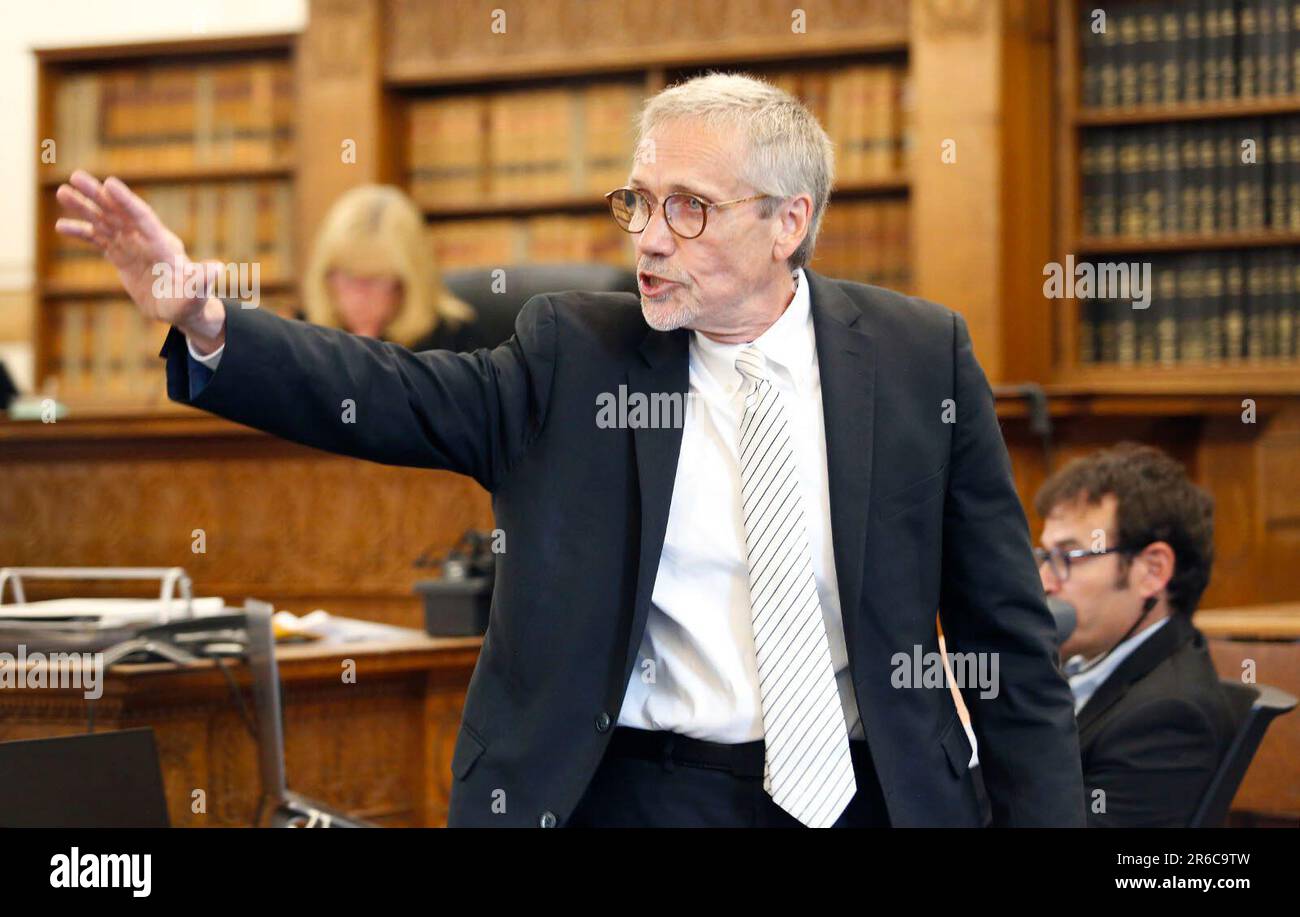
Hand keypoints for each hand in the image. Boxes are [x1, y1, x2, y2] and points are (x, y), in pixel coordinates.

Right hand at [54, 171, 225, 347]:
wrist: (181, 311)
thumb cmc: (191, 302)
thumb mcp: (196, 294)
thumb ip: (202, 279)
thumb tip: (218, 267)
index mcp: (163, 244)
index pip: (143, 218)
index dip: (127, 202)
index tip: (110, 183)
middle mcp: (146, 240)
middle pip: (120, 213)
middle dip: (98, 195)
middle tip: (75, 176)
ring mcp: (133, 246)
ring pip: (106, 222)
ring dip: (84, 208)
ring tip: (63, 192)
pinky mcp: (122, 256)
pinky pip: (99, 240)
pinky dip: (82, 233)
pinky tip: (61, 226)